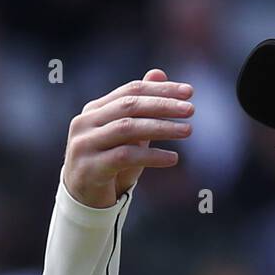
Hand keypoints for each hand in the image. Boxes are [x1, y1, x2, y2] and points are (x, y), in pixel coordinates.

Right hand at [63, 68, 193, 208]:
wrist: (84, 201)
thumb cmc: (110, 165)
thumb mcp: (128, 135)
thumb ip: (141, 107)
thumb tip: (159, 73)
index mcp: (94, 110)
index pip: (131, 91)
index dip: (160, 89)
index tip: (189, 92)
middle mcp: (86, 122)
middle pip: (130, 106)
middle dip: (163, 105)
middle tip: (191, 109)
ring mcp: (85, 144)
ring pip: (128, 128)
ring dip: (161, 128)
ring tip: (187, 131)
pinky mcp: (91, 167)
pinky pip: (126, 156)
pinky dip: (152, 156)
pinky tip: (173, 158)